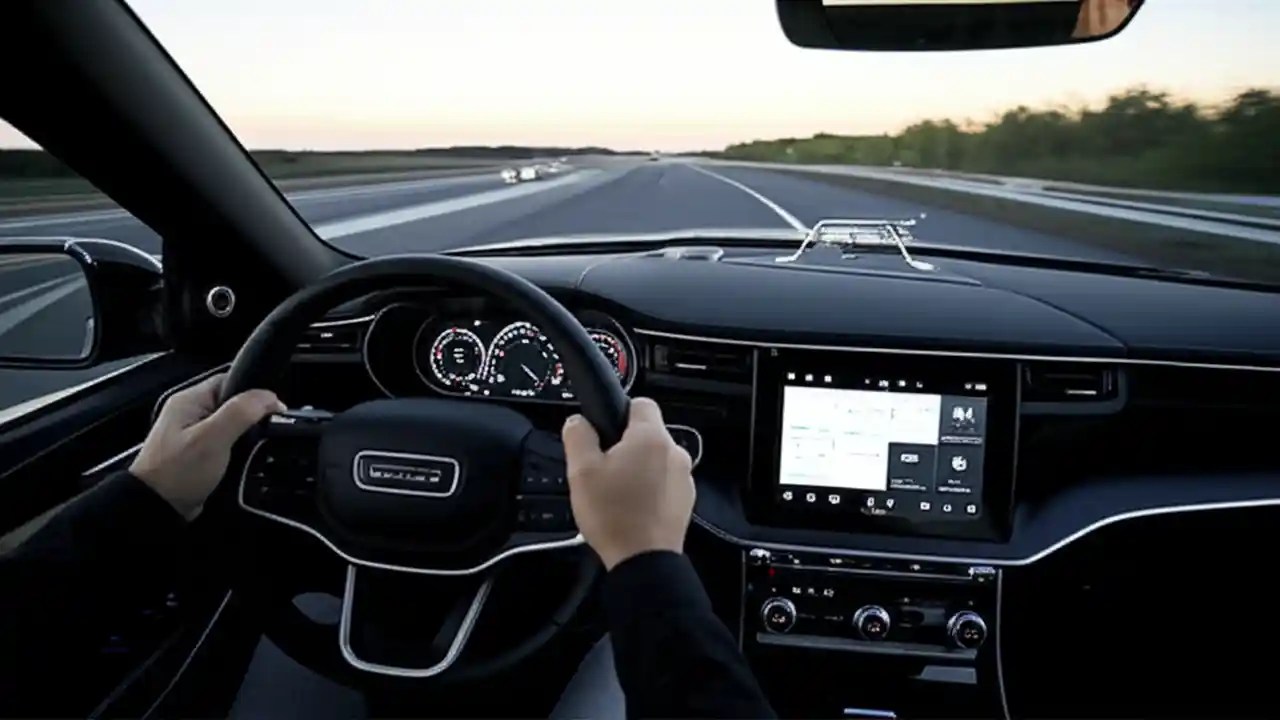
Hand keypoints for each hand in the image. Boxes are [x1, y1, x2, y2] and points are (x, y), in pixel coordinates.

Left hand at [130, 373, 283, 520]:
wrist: (155, 508)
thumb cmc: (177, 473)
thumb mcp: (213, 438)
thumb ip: (241, 412)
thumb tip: (269, 396)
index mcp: (189, 400)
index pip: (230, 380)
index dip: (255, 393)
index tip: (273, 410)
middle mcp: (190, 413)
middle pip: (233, 403)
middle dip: (251, 418)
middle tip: (262, 434)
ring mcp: (193, 434)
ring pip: (232, 425)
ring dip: (245, 437)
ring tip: (249, 451)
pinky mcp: (198, 453)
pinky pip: (226, 444)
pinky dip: (236, 451)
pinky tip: (240, 461)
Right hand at [562, 398, 693, 569]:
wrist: (644, 560)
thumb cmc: (613, 514)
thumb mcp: (581, 471)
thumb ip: (578, 436)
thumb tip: (578, 421)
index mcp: (651, 437)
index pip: (640, 403)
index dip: (619, 413)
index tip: (604, 434)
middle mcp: (675, 451)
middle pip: (647, 433)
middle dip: (625, 445)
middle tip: (603, 469)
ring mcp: (685, 476)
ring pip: (656, 458)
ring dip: (638, 467)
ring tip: (617, 493)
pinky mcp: (687, 498)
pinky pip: (665, 481)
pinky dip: (650, 487)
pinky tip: (633, 507)